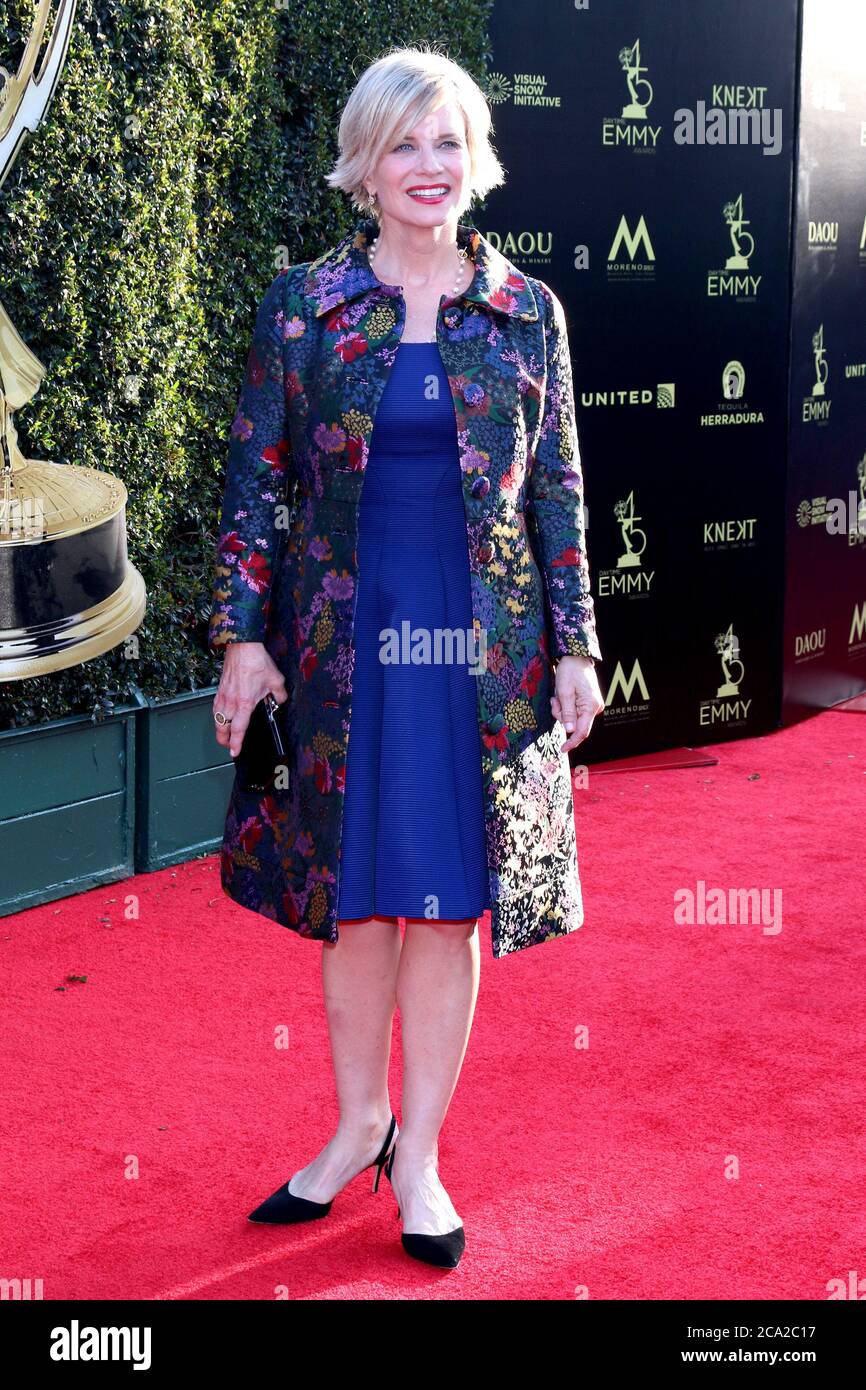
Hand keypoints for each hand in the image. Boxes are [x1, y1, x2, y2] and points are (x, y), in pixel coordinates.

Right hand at [213, 643, 287, 758]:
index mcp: (245, 703)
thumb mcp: (276, 680)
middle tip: (228, 746)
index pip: (238, 729)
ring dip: (219, 728)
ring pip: (217, 718)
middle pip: (222, 727)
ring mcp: (223, 695)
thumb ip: (280, 695)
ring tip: (223, 734)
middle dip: (224, 740)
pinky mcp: (220, 688)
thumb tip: (280, 701)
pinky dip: (217, 715)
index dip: (236, 743)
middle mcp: (231, 702)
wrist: (242, 646)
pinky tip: (220, 715)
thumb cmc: (257, 662)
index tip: (234, 752)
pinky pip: (215, 707)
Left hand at [551, 654, 603, 753]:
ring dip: (562, 709)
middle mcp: (595, 708)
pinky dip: (566, 705)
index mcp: (591, 707)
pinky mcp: (588, 702)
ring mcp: (592, 705)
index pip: (582, 732)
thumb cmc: (570, 671)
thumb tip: (570, 731)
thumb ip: (568, 712)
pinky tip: (563, 695)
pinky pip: (574, 711)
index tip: (562, 749)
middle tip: (555, 700)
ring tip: (559, 695)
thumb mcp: (565, 692)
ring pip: (572, 717)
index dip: (572, 742)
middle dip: (561, 715)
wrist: (576, 657)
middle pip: (574, 724)